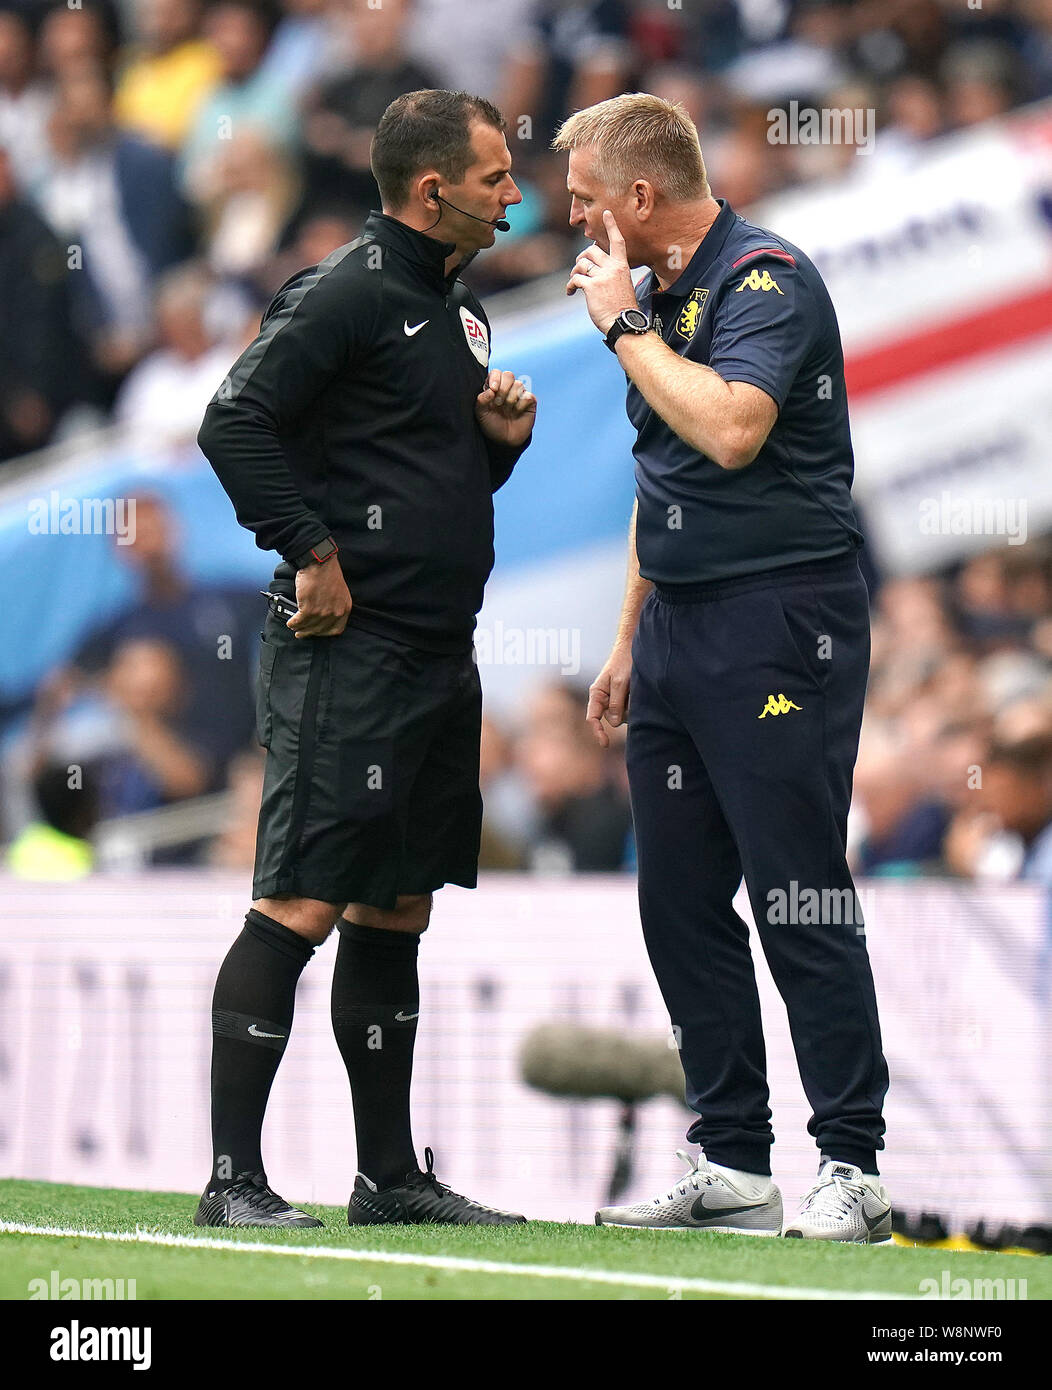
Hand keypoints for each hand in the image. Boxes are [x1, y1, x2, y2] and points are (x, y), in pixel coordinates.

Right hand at [289, 559, 351, 637]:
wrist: (319, 562)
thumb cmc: (328, 572)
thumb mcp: (339, 592)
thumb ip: (335, 605)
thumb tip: (324, 615)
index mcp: (345, 608)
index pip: (336, 629)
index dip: (324, 632)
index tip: (317, 632)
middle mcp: (335, 612)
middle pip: (320, 630)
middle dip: (309, 632)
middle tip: (302, 633)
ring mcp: (322, 612)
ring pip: (308, 626)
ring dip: (299, 628)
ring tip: (294, 627)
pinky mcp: (309, 609)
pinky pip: (299, 621)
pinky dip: (293, 623)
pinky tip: (290, 622)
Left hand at [475, 368, 536, 447]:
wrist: (505, 440)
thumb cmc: (492, 426)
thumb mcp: (481, 414)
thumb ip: (481, 400)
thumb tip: (490, 389)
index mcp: (493, 388)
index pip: (496, 373)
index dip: (495, 378)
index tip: (493, 389)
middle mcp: (506, 388)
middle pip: (509, 375)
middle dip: (503, 389)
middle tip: (499, 403)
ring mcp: (519, 394)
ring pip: (518, 385)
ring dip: (511, 400)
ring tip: (507, 411)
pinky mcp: (529, 401)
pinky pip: (527, 396)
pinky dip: (520, 406)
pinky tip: (517, 413)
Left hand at [565, 210, 638, 334]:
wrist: (624, 323)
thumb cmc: (622, 308)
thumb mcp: (621, 285)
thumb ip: (610, 274)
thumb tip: (591, 268)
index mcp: (622, 266)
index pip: (618, 241)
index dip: (611, 226)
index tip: (607, 213)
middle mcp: (613, 268)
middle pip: (591, 251)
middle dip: (581, 258)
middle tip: (579, 269)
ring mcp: (602, 276)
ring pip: (581, 264)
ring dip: (575, 272)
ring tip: (575, 284)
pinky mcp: (592, 286)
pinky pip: (576, 278)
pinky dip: (570, 285)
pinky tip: (571, 292)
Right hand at [586, 642, 632, 747]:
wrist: (634, 648)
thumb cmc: (624, 661)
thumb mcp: (620, 682)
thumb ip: (616, 702)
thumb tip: (614, 722)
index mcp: (596, 693)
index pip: (593, 718)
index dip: (598, 732)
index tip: (605, 744)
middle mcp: (604, 698)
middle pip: (612, 718)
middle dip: (624, 713)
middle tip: (632, 695)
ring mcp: (614, 699)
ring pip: (623, 715)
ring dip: (632, 707)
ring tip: (635, 687)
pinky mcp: (624, 698)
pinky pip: (630, 709)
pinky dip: (635, 704)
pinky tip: (637, 691)